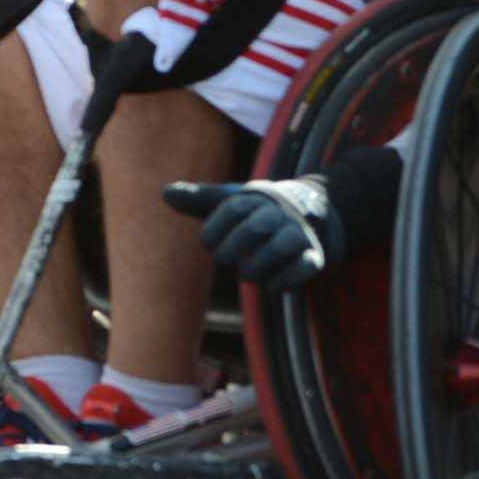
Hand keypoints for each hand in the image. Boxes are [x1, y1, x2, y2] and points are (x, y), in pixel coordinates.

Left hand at [162, 176, 345, 290]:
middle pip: (255, 226)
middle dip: (232, 248)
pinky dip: (284, 280)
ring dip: (257, 266)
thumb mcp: (228, 203)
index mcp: (254, 200)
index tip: (207, 242)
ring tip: (247, 273)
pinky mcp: (313, 257)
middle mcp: (278, 214)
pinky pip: (304, 267)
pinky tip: (270, 285)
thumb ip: (198, 200)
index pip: (232, 208)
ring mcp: (298, 235)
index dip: (214, 228)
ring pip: (281, 246)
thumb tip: (165, 193)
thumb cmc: (255, 213)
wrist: (308, 215)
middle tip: (223, 260)